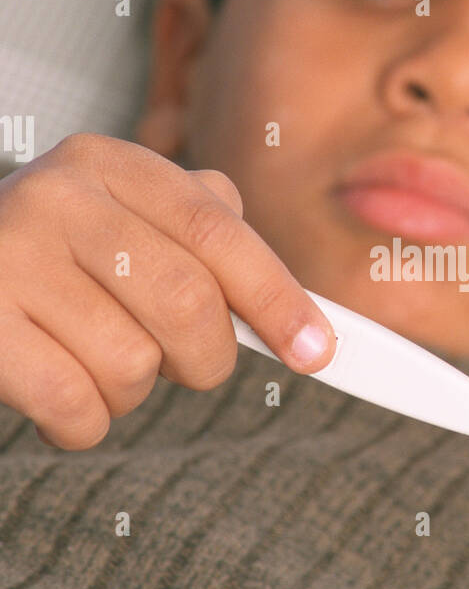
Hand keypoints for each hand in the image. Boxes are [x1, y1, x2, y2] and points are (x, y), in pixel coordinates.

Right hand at [0, 133, 336, 448]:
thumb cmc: (50, 260)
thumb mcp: (119, 218)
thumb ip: (201, 232)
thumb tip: (298, 308)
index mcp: (108, 164)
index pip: (217, 232)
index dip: (277, 297)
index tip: (318, 353)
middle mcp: (55, 197)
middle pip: (188, 304)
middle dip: (202, 358)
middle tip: (182, 364)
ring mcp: (8, 260)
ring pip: (132, 365)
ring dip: (128, 391)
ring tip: (90, 362)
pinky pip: (75, 407)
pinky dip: (83, 424)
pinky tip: (58, 397)